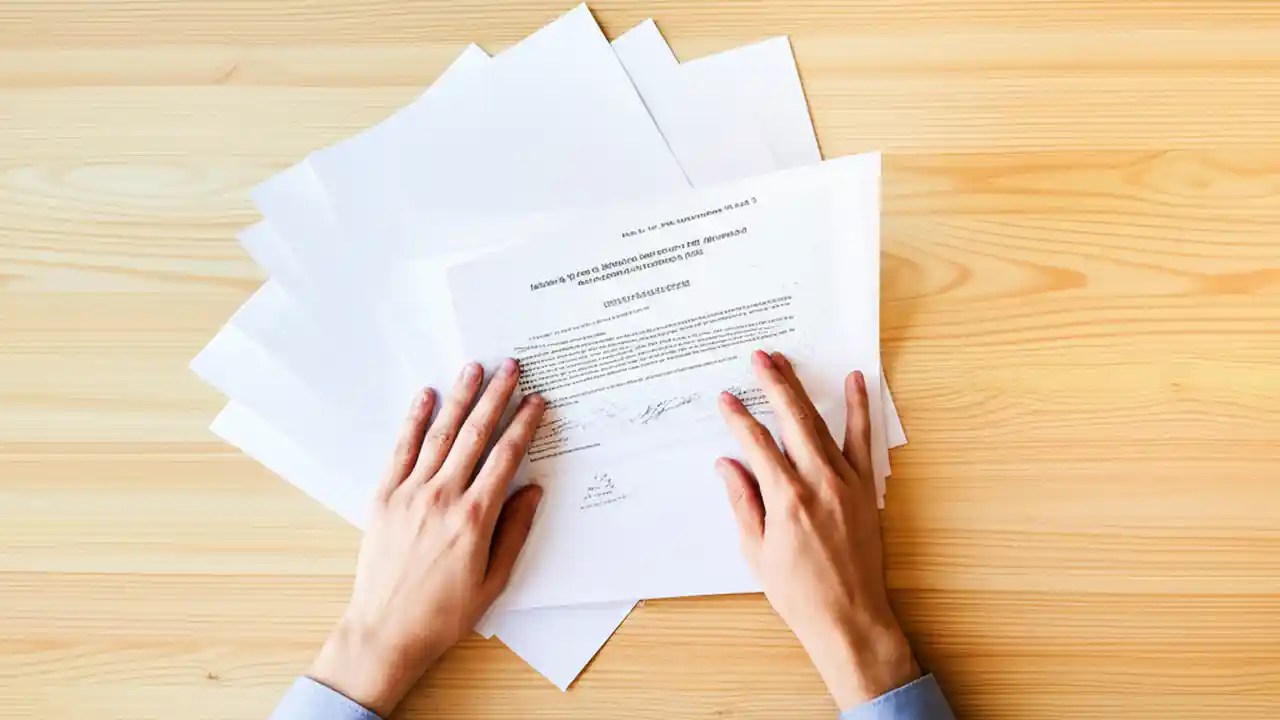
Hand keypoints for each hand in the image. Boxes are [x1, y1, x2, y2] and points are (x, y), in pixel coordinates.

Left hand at [309, 359, 544, 716]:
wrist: (386, 630)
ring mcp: (410, 494)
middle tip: (511, 367)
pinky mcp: (384, 497)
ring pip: (440, 434)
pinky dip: (414, 420)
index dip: (524, 424)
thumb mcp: (494, 580)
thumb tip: (532, 490)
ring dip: (459, 398)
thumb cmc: (444, 613)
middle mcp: (442, 497)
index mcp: (474, 518)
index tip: (537, 401)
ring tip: (474, 368)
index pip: (505, 457)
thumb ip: (514, 530)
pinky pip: (401, 450)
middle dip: (496, 396)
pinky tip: (425, 396)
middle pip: (475, 435)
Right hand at [717, 351, 918, 709]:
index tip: (727, 399)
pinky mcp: (866, 488)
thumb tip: (728, 465)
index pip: (756, 443)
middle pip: (792, 420)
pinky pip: (863, 440)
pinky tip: (856, 382)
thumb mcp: (756, 550)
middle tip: (760, 358)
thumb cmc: (799, 592)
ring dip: (804, 390)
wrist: (849, 617)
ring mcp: (846, 482)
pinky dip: (860, 409)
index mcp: (786, 497)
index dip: (739, 418)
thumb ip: (743, 501)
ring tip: (788, 363)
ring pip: (823, 423)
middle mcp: (818, 481)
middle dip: (774, 385)